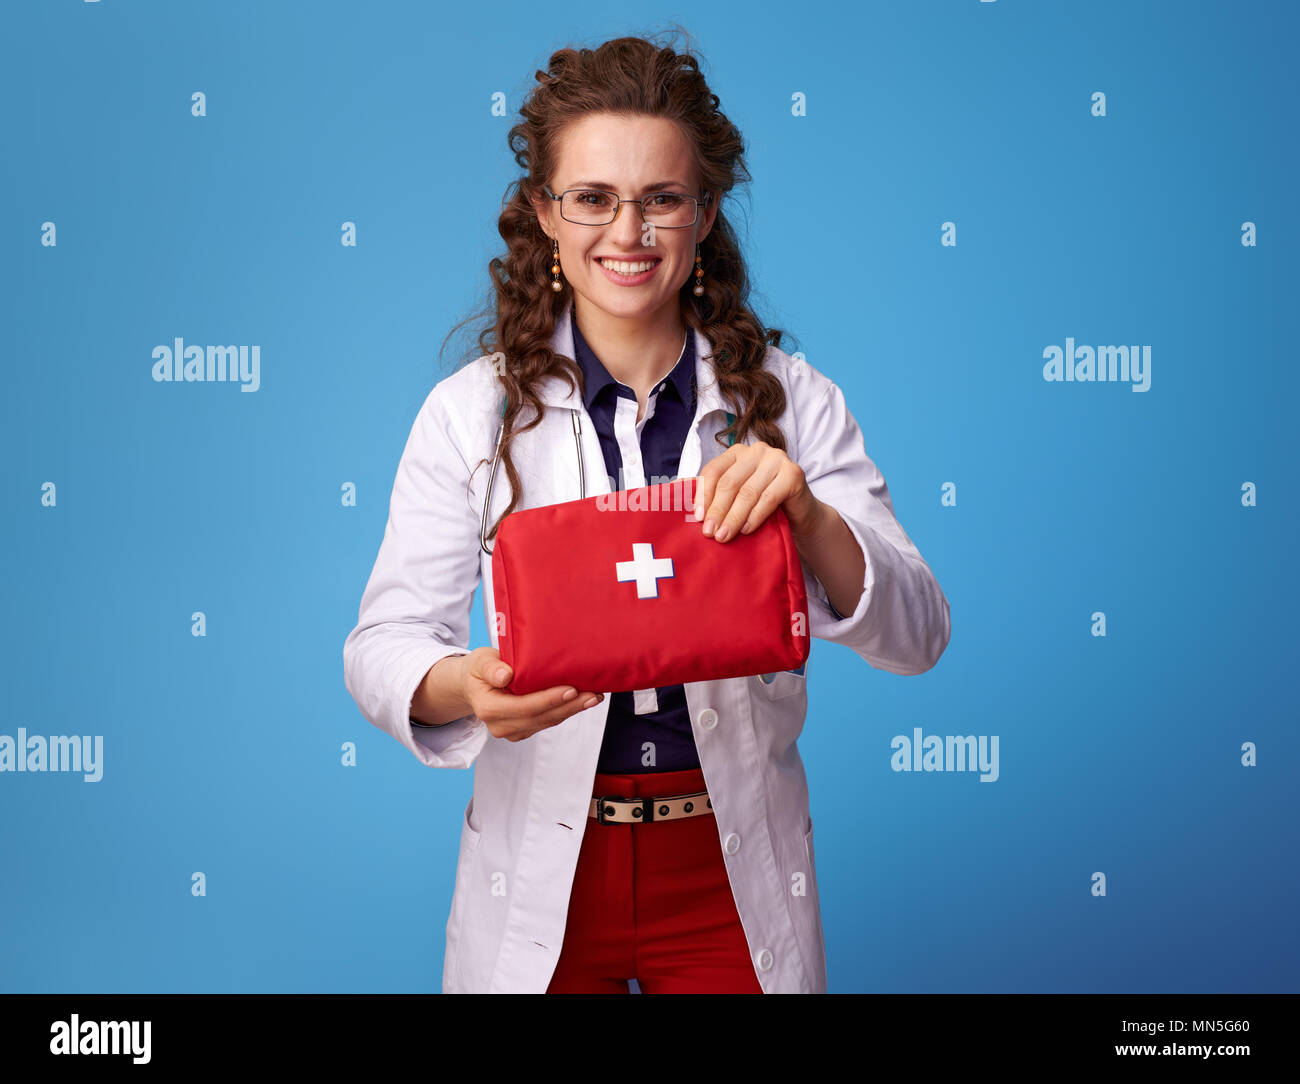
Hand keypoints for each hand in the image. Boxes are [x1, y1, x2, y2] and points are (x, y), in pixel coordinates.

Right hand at [460, 647, 603, 742]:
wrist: (474, 684)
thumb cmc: (480, 669)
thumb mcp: (481, 661)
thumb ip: (491, 667)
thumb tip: (506, 675)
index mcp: (488, 708)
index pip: (524, 706)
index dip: (549, 700)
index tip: (571, 689)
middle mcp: (500, 725)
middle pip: (540, 717)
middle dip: (569, 707)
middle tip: (593, 694)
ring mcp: (512, 731)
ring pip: (547, 722)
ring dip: (572, 710)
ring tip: (594, 697)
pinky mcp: (523, 730)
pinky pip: (547, 721)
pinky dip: (565, 711)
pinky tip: (582, 701)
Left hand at [692, 440, 825, 542]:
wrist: (800, 515)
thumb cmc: (762, 507)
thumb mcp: (735, 498)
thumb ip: (712, 494)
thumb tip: (674, 491)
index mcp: (737, 452)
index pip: (713, 471)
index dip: (703, 495)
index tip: (697, 519)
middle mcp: (757, 450)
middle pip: (730, 482)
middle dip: (717, 510)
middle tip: (709, 533)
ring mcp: (777, 459)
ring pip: (748, 492)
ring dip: (733, 517)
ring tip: (724, 536)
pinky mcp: (793, 473)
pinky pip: (768, 498)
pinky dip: (755, 516)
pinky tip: (746, 531)